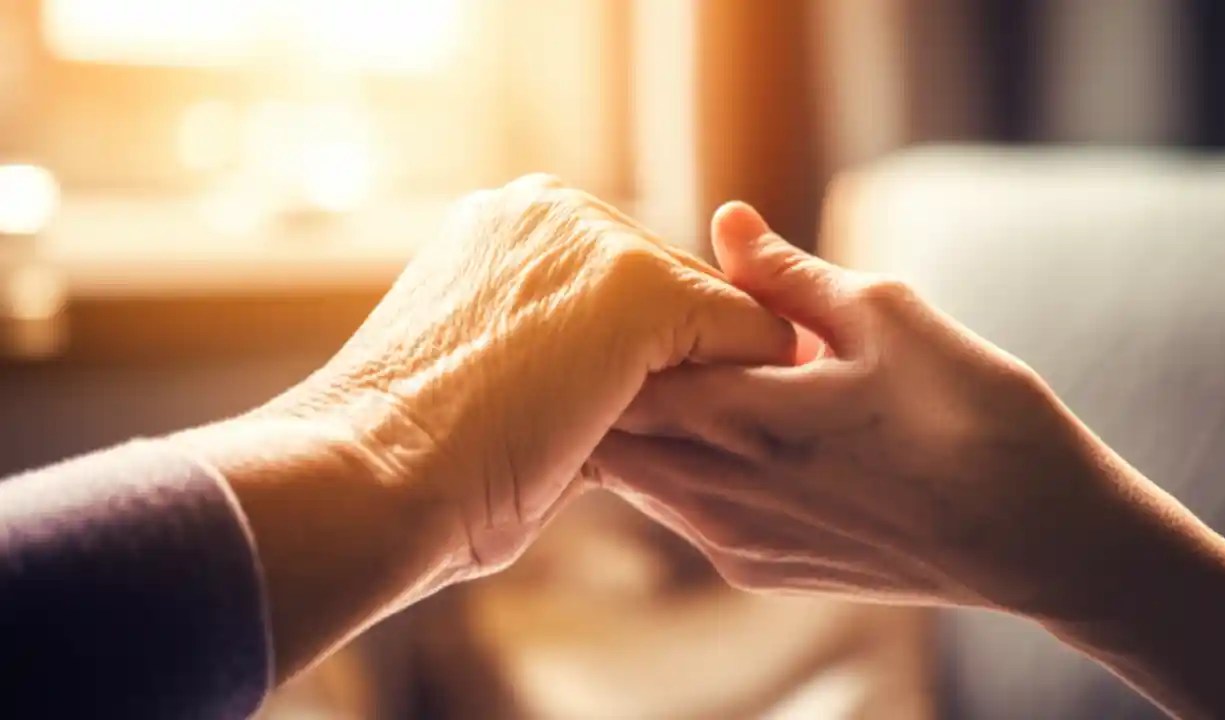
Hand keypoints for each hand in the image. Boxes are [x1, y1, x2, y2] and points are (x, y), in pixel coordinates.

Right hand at [183, 177, 793, 676]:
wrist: (368, 479)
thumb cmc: (415, 463)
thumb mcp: (489, 384)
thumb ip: (563, 363)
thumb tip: (643, 399)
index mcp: (506, 225)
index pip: (626, 282)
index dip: (651, 358)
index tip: (662, 416)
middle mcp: (551, 209)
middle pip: (676, 289)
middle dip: (690, 365)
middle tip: (702, 435)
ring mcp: (596, 239)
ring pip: (713, 313)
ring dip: (719, 380)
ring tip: (717, 444)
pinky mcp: (644, 289)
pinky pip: (751, 336)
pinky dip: (754, 390)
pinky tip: (730, 439)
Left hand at [595, 201, 1127, 610]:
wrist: (1039, 539)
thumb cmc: (974, 414)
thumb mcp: (888, 316)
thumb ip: (786, 274)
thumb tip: (725, 219)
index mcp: (742, 417)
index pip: (618, 377)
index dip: (609, 336)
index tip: (625, 300)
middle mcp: (719, 493)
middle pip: (609, 436)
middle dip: (608, 387)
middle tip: (635, 338)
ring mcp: (734, 542)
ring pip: (638, 479)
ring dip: (644, 429)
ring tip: (683, 379)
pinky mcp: (757, 572)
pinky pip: (682, 513)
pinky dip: (681, 469)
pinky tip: (730, 436)